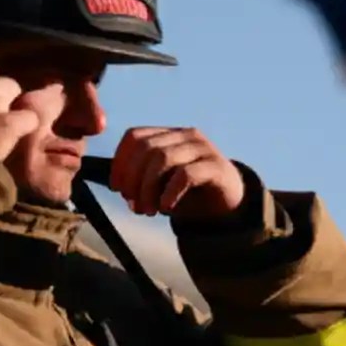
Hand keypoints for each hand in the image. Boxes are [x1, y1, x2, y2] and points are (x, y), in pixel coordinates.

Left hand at [108, 127, 244, 219]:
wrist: (229, 203)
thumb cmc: (189, 193)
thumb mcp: (160, 185)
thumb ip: (140, 182)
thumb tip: (119, 188)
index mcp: (168, 135)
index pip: (135, 136)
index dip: (121, 161)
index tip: (116, 187)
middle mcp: (184, 135)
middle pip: (146, 147)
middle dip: (133, 178)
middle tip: (133, 204)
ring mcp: (202, 148)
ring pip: (163, 158)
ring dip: (148, 188)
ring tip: (147, 210)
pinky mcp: (216, 166)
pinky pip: (185, 174)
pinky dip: (169, 192)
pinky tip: (165, 208)